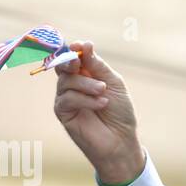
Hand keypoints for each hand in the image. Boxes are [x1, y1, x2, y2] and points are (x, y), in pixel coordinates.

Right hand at [53, 40, 145, 185]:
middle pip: (63, 65)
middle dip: (70, 61)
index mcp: (86, 74)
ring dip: (86, 84)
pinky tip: (101, 104)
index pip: (73, 56)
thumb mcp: (114, 84)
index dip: (74, 49)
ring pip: (66, 81)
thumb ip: (98, 65)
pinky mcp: (63, 113)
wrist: (121, 140)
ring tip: (103, 92)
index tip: (80, 46)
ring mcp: (66, 98)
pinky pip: (67, 98)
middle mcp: (73, 84)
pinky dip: (85, 99)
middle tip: (79, 63)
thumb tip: (84, 44)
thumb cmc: (120, 113)